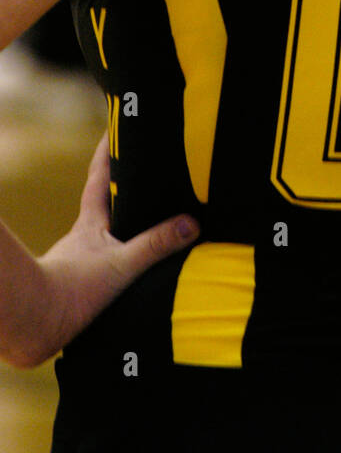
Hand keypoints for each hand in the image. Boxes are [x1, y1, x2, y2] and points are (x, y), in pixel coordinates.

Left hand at [26, 133, 199, 366]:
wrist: (36, 324)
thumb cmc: (72, 290)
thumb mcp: (122, 264)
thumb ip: (156, 244)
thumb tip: (191, 223)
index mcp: (90, 222)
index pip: (99, 177)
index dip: (108, 151)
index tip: (116, 128)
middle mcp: (83, 236)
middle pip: (102, 202)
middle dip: (121, 186)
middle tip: (144, 170)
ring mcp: (79, 260)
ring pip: (105, 233)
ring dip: (123, 225)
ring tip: (149, 221)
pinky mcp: (79, 284)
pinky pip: (106, 262)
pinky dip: (120, 257)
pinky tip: (133, 269)